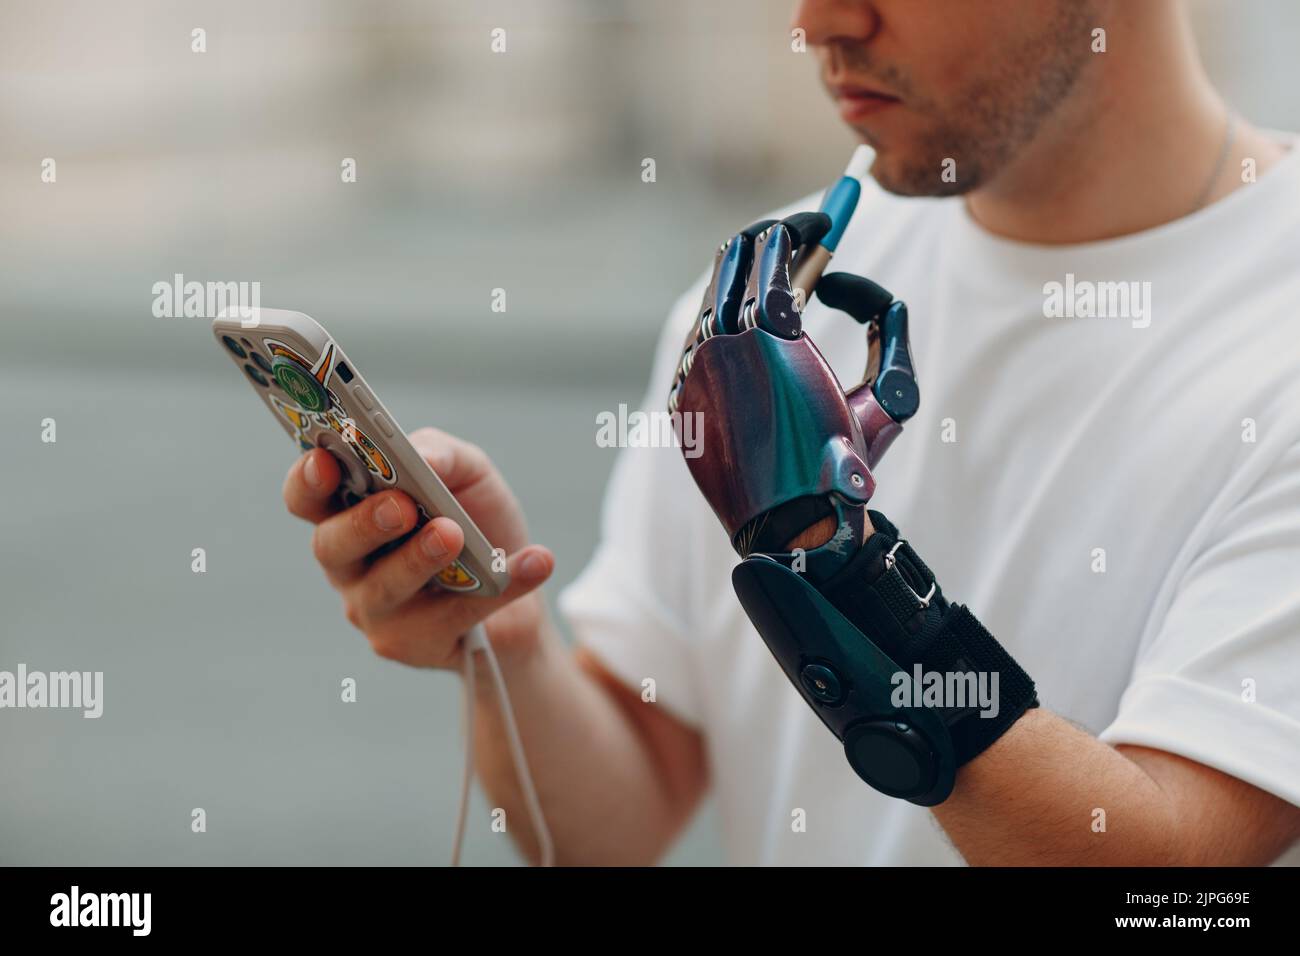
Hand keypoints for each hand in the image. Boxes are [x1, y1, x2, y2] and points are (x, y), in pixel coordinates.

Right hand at [282, 427, 554, 668]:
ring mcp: (375, 609)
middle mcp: (349, 564)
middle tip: (401, 507)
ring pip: (385, 590)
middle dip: (365, 523)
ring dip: (420, 559)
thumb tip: (417, 453)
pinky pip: (455, 616)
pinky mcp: (414, 644)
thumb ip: (439, 453)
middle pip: (332, 546)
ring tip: (455, 535)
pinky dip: (500, 587)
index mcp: (348, 511)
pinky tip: (535, 561)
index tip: (325, 461)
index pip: (307, 497)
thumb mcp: (466, 472)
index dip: (307, 480)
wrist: (516, 582)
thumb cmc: (474, 517)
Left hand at [668, 213, 916, 580]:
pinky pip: (698, 344)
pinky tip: (754, 337)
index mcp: (770, 334)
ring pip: (712, 300)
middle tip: (802, 240)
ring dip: (747, 283)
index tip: (826, 219)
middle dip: (770, 241)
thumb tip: (855, 289)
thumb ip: (885, 327)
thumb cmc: (849, 462)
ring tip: (784, 288)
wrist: (793, 530)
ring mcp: (692, 374)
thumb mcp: (889, 394)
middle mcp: (719, 346)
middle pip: (733, 260)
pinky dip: (725, 326)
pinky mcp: (681, 403)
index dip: (802, 225)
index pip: (773, 247)